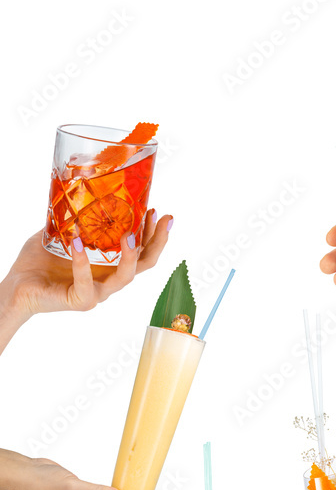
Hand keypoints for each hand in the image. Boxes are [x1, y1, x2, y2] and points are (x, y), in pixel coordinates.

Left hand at [1, 210, 171, 323]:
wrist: (17, 287)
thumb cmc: (37, 263)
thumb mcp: (59, 233)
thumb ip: (73, 217)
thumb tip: (80, 189)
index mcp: (108, 264)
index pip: (141, 252)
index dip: (154, 234)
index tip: (156, 211)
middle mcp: (108, 279)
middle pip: (144, 264)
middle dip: (158, 241)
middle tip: (163, 219)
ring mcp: (96, 292)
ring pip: (125, 277)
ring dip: (130, 255)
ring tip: (128, 234)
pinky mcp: (80, 300)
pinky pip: (86, 284)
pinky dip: (82, 263)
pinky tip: (78, 243)